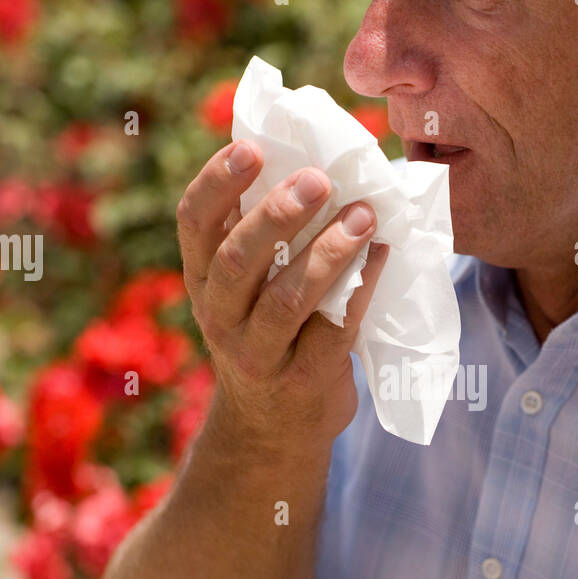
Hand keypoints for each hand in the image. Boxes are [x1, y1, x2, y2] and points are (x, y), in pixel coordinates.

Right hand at [176, 139, 389, 450]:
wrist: (271, 431)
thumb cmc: (268, 336)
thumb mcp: (245, 292)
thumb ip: (261, 239)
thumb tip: (312, 158)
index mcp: (202, 280)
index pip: (194, 223)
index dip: (217, 183)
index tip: (251, 148)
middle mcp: (221, 316)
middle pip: (237, 260)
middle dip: (277, 215)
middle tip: (318, 179)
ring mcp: (258, 353)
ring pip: (286, 300)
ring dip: (328, 253)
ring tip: (363, 215)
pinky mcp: (303, 380)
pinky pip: (333, 331)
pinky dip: (360, 289)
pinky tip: (382, 255)